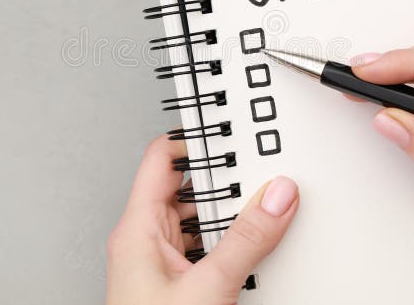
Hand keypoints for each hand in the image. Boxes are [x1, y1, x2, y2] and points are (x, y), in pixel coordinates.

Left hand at [106, 134, 298, 304]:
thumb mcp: (208, 288)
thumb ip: (247, 240)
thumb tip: (276, 196)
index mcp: (137, 229)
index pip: (160, 158)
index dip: (191, 136)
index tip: (225, 125)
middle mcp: (144, 241)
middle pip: (185, 187)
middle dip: (221, 176)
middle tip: (255, 164)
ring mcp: (161, 264)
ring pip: (198, 219)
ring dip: (228, 212)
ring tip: (259, 201)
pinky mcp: (178, 285)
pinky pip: (206, 247)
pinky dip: (229, 241)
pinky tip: (252, 245)